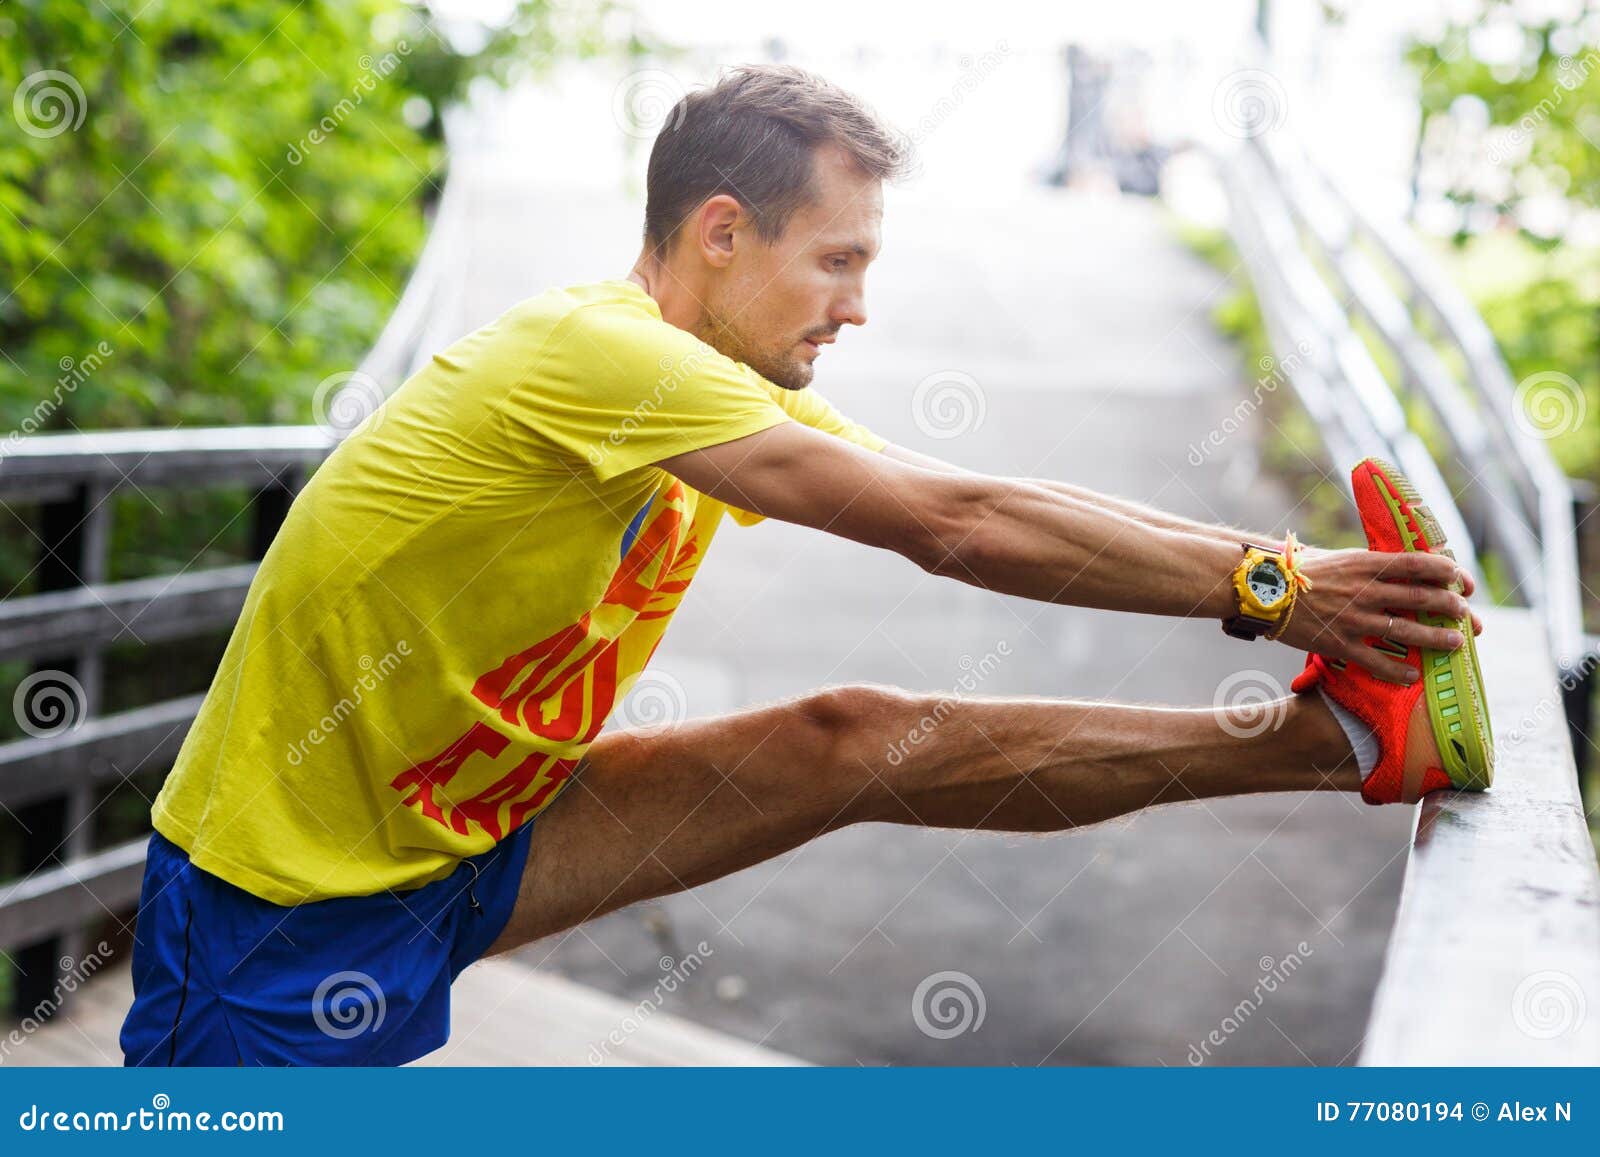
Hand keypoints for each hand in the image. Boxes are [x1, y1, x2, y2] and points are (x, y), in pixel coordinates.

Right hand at [1275, 546, 1478, 684]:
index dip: (1448, 572)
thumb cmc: (1298, 570)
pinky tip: (1412, 676)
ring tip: (1455, 644)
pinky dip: (1398, 671)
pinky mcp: (1339, 643)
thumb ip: (1368, 564)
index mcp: (1366, 563)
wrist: (1263, 589)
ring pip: (1407, 631)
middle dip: (1452, 607)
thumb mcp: (1338, 557)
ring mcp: (1354, 619)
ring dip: (1437, 638)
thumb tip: (1396, 567)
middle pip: (1421, 597)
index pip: (1419, 564)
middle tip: (1468, 616)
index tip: (1463, 581)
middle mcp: (1365, 590)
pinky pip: (1376, 661)